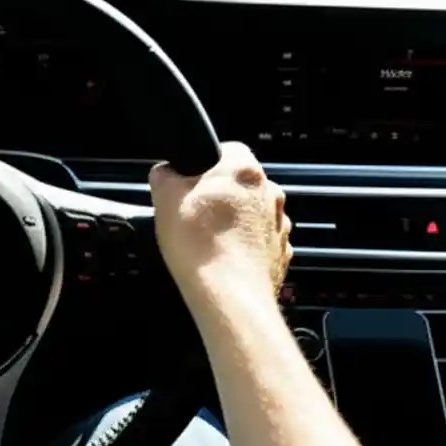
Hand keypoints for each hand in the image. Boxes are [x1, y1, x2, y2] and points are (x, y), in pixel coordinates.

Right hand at [150, 142, 290, 309]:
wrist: (229, 295)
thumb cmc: (200, 244)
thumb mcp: (165, 197)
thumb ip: (164, 174)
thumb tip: (166, 172)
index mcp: (244, 169)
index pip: (226, 150)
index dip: (203, 166)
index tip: (189, 185)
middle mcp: (269, 192)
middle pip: (239, 184)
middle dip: (219, 196)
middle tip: (193, 215)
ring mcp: (280, 224)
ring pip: (252, 214)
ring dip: (233, 222)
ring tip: (207, 242)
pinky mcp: (281, 253)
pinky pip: (259, 242)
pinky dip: (244, 248)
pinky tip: (223, 260)